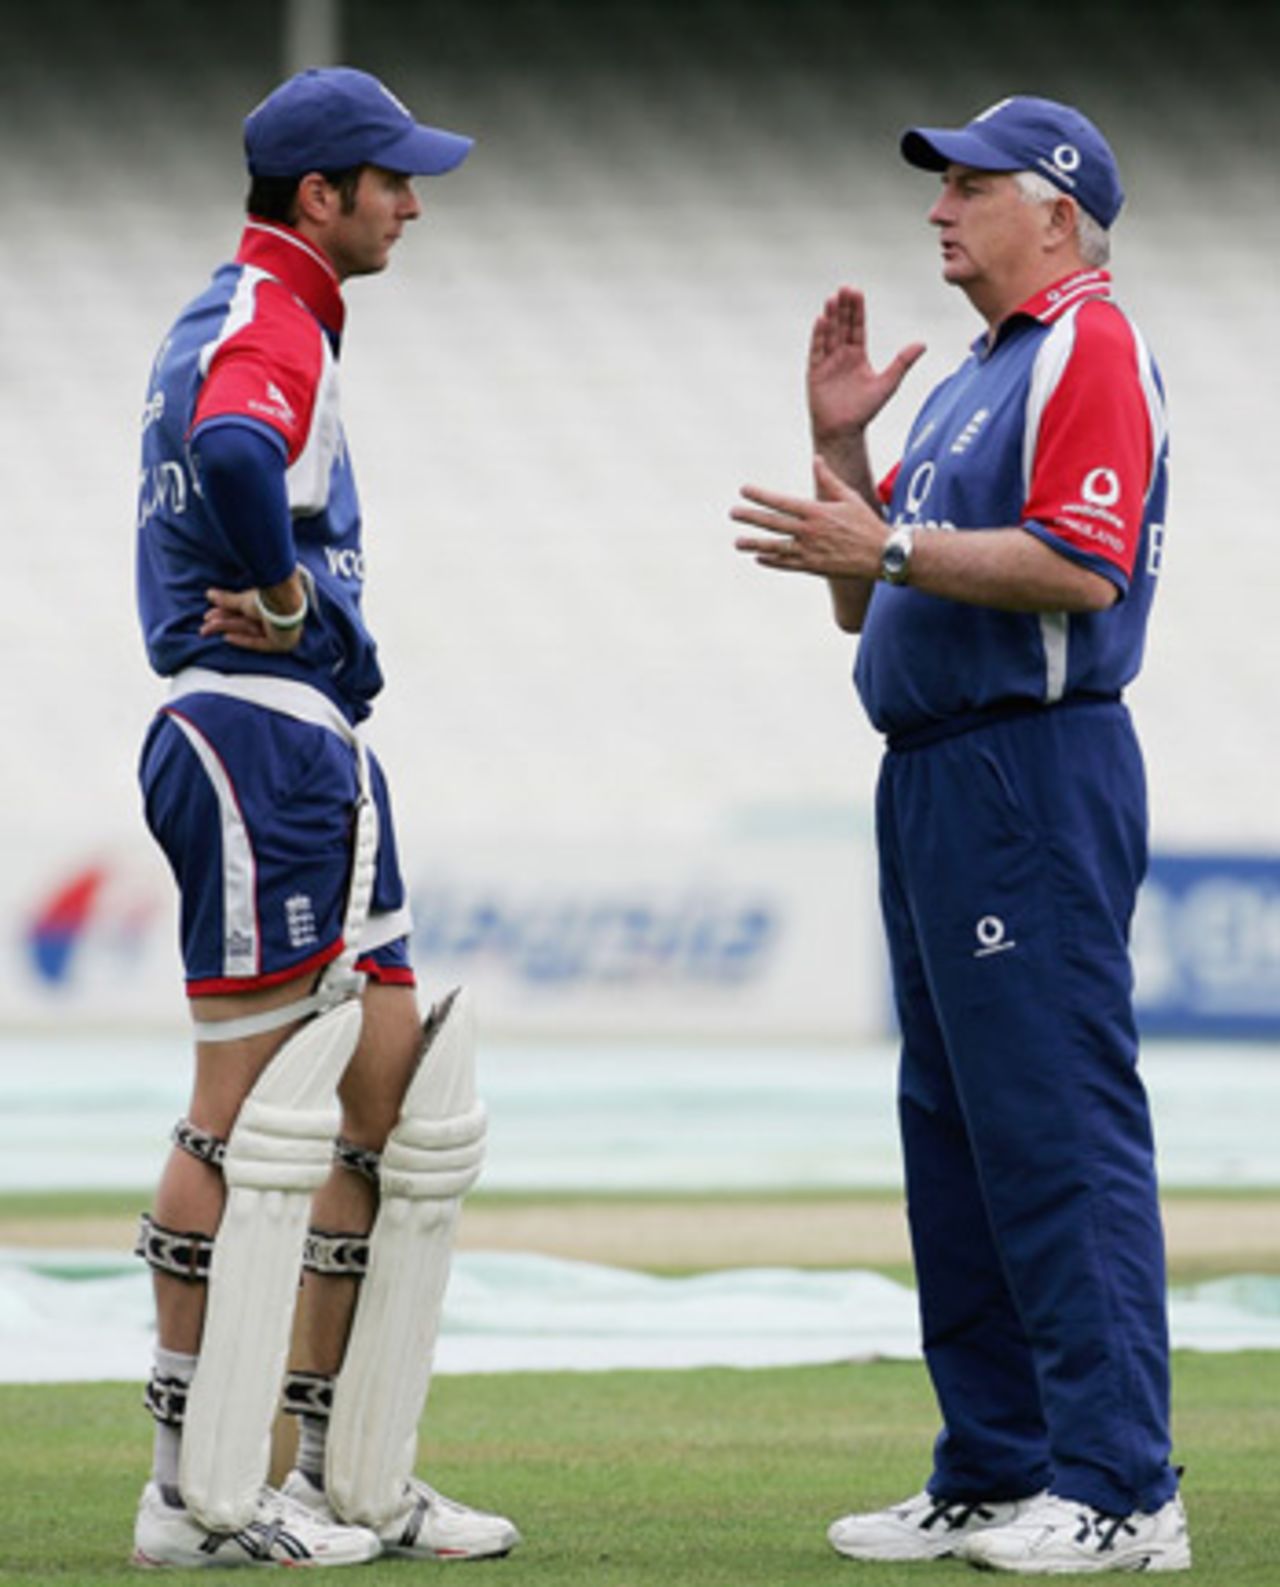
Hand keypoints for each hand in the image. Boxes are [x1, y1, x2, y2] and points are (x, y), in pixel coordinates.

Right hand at [200, 585, 304, 652]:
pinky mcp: (279, 643)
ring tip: (207, 629)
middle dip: (222, 624)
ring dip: (227, 629)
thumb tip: (209, 593)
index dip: (224, 614)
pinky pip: (258, 643)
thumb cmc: (268, 599)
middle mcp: (272, 620)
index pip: (242, 613)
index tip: (208, 615)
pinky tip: (227, 638)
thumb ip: (227, 600)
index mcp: (266, 607)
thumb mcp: (242, 600)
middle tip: (204, 628)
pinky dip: (243, 640)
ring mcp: (276, 632)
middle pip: (242, 623)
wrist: (284, 603)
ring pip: (246, 631)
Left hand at [732, 456, 887, 577]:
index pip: (782, 502)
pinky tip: (759, 558)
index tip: (744, 490)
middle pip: (773, 523)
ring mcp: (810, 551)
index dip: (761, 496)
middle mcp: (810, 532)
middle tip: (733, 513)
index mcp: (817, 512)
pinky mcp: (813, 568)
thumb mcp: (849, 497)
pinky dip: (772, 561)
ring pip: (776, 547)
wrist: (883, 554)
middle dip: (751, 517)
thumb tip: (816, 459)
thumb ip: (829, 479)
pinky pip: (787, 564)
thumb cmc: (867, 523)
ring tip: (737, 542)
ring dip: (755, 544)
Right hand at [808, 287, 925, 443]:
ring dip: (831, 316)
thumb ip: (902, 362)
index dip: (857, 310)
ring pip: (829, 334)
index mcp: (858, 355)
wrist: (844, 431)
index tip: (857, 292)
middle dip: (844, 307)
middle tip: (845, 288)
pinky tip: (821, 320)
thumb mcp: (887, 383)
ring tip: (832, 299)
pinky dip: (818, 335)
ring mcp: (828, 362)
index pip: (857, 327)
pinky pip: (817, 350)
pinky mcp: (815, 372)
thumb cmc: (865, 410)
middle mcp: (842, 355)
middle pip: (842, 325)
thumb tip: (922, 344)